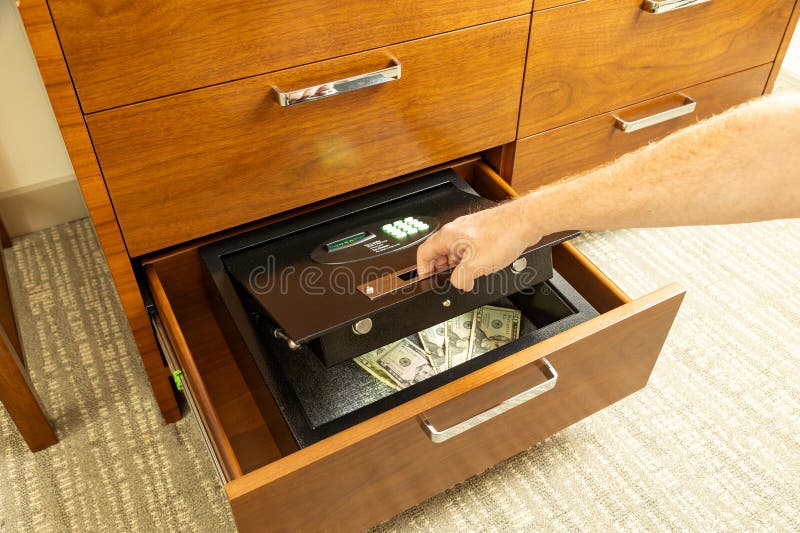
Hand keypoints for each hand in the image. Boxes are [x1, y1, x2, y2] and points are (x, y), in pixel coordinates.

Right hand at [416, 201, 541, 290]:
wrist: (525, 221)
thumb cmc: (504, 235)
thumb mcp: (476, 266)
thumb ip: (460, 279)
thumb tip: (459, 283)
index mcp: (448, 236)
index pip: (423, 253)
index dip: (422, 270)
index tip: (427, 280)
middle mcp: (456, 229)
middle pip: (439, 252)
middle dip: (443, 270)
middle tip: (450, 281)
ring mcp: (469, 228)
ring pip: (455, 250)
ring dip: (459, 265)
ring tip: (469, 275)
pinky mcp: (481, 230)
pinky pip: (469, 247)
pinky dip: (471, 258)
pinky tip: (483, 266)